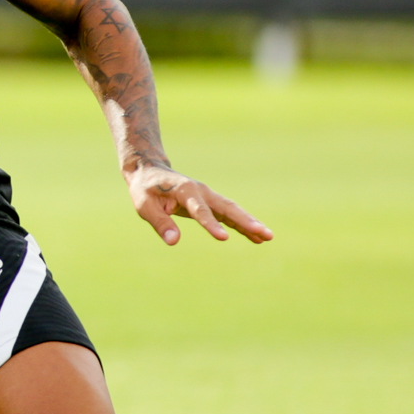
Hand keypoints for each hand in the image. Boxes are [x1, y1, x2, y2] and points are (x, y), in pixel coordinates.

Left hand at [127, 165, 272, 246]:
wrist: (149, 172)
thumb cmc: (145, 190)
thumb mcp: (145, 206)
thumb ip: (160, 223)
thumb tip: (173, 242)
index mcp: (185, 190)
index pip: (200, 211)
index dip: (211, 224)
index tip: (223, 238)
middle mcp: (201, 191)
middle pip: (227, 207)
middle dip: (246, 221)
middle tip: (265, 233)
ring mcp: (208, 196)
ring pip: (232, 210)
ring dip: (250, 223)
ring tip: (268, 237)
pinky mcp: (209, 203)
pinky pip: (228, 215)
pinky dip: (242, 225)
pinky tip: (256, 237)